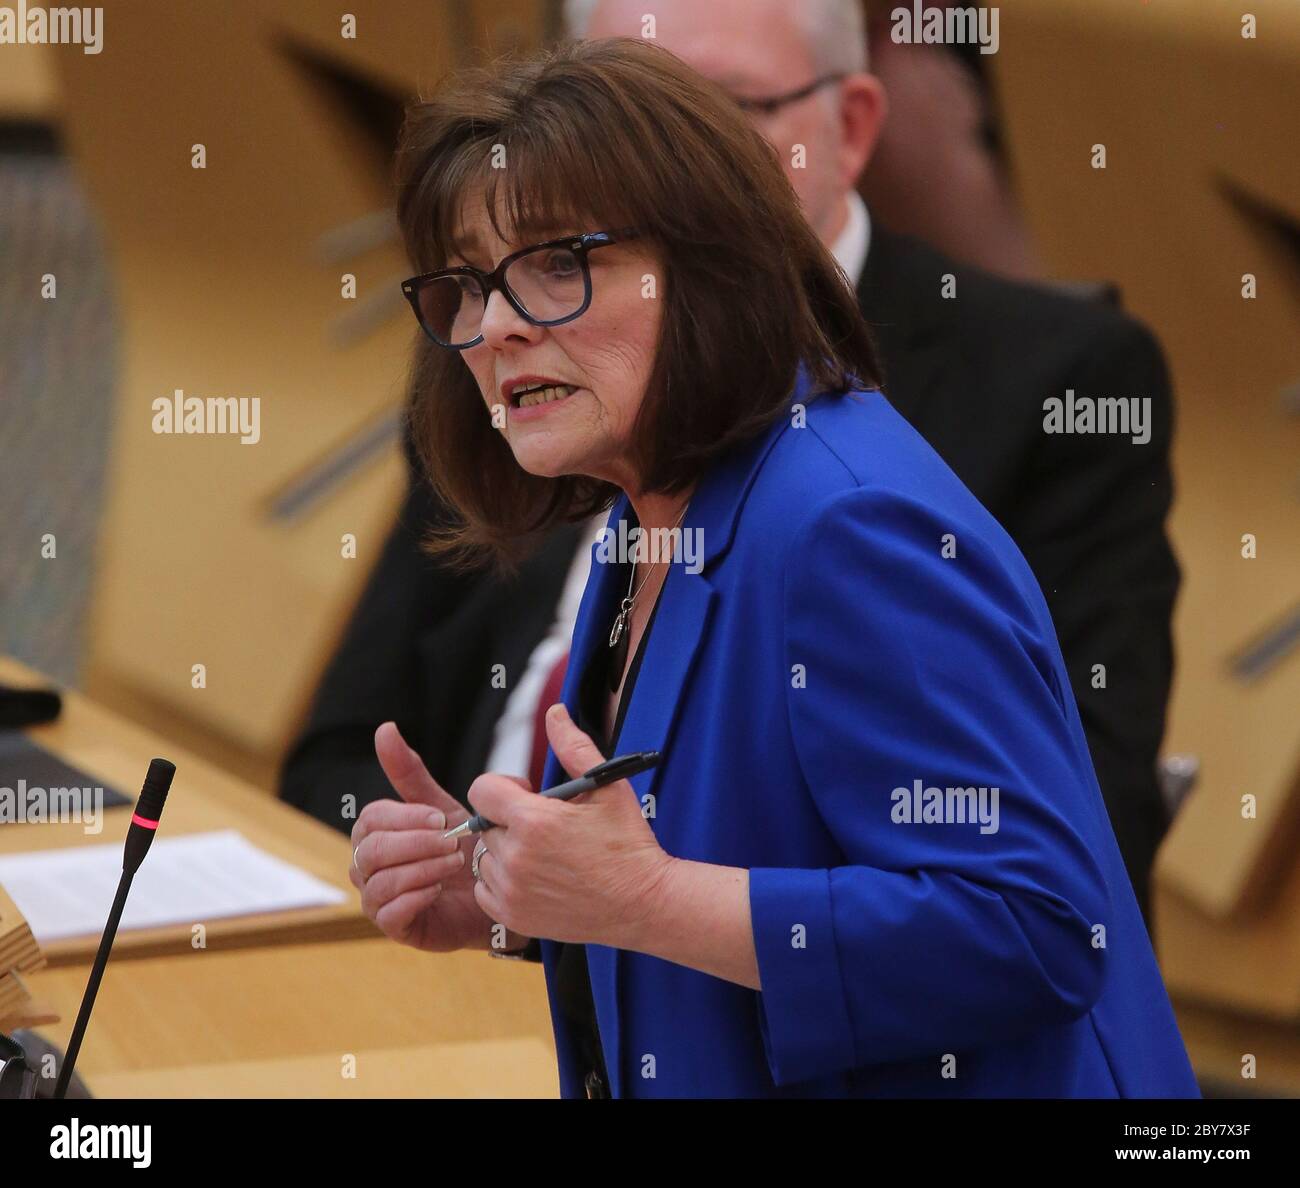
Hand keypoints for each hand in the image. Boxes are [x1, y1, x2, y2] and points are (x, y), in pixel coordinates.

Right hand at [350, 722, 495, 952]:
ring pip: (379, 882)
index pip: (371, 818)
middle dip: (415, 844)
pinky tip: (439, 890)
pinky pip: (389, 915)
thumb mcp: (440, 805)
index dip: (405, 817)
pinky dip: (415, 899)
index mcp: (375, 833)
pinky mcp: (396, 928)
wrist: (494, 890)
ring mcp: (377, 899)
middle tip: (452, 843)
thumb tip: (384, 728)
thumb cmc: (462, 846)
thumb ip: (409, 772)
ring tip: (452, 864)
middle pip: (371, 850)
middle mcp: (368, 866)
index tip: (441, 817)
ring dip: (420, 870)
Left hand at [465, 703, 674, 948]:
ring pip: (485, 856)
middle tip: (547, 829)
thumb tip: (555, 712)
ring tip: (544, 856)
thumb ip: (573, 746)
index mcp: (534, 820)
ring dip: (506, 851)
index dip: (503, 787)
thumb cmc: (627, 844)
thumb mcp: (607, 787)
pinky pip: (485, 888)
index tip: (528, 796)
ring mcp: (511, 890)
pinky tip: (535, 878)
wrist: (642, 903)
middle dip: (510, 820)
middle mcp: (515, 856)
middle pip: (486, 823)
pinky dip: (503, 882)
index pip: (482, 790)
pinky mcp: (512, 915)